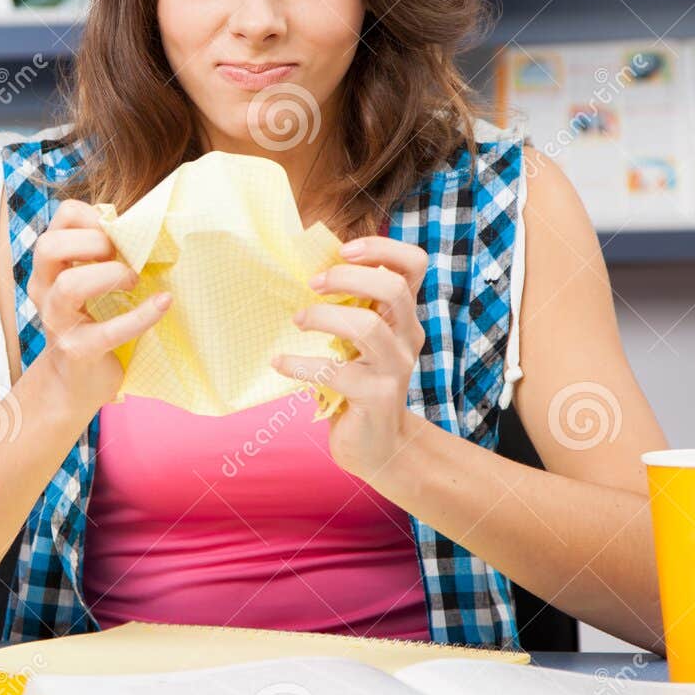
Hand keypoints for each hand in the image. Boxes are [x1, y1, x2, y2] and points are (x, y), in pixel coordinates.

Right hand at [26, 199, 170, 411]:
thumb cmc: (89, 323)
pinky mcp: (79, 350)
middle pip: (49, 246)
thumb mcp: (86, 284)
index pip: (60, 218)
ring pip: (69, 285)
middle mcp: (43, 290)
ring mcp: (57, 321)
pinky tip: (163, 302)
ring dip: (109, 275)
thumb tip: (141, 226)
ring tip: (133, 280)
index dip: (92, 216)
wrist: (74, 383)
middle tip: (120, 256)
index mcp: (48, 267)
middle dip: (93, 242)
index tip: (116, 232)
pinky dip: (142, 315)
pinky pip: (110, 330)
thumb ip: (100, 255)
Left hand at [272, 236, 427, 484]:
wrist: (378, 446)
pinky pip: (335, 372)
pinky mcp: (375, 398)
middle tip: (313, 285)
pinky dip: (300, 364)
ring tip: (298, 321)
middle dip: (347, 278)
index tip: (343, 250)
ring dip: (324, 317)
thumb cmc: (358, 383)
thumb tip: (305, 270)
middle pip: (393, 289)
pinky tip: (280, 362)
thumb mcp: (360, 341)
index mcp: (402, 316)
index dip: (382, 248)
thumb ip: (350, 308)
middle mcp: (407, 337)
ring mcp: (395, 368)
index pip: (414, 265)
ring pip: (368, 327)